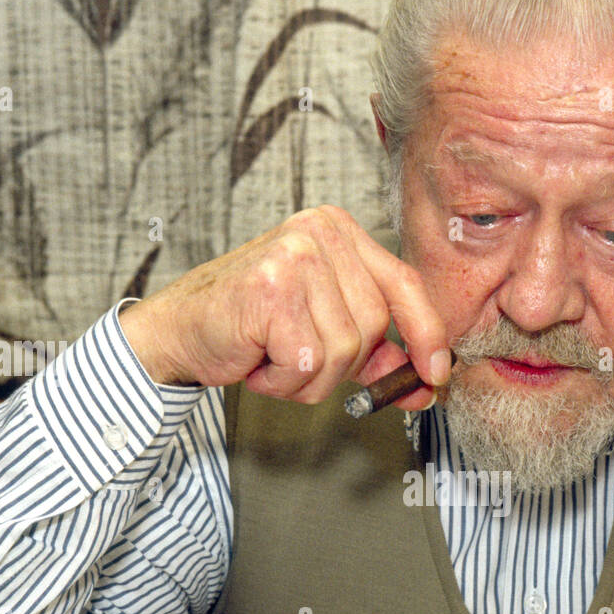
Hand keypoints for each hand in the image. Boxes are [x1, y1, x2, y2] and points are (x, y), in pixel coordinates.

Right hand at [119, 205, 449, 402]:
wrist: (178, 330)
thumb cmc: (249, 326)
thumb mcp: (324, 328)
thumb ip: (377, 349)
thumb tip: (428, 383)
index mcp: (338, 230)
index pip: (404, 284)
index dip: (426, 334)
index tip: (435, 374)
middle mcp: (318, 234)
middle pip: (373, 325)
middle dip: (342, 364)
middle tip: (297, 359)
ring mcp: (294, 258)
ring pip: (343, 351)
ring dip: (309, 377)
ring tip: (273, 356)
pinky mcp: (271, 292)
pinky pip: (307, 364)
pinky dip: (283, 381)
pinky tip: (257, 360)